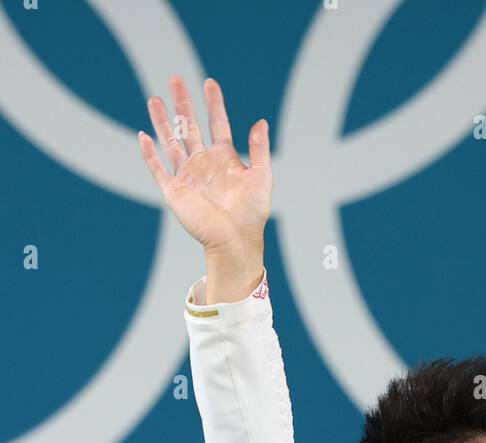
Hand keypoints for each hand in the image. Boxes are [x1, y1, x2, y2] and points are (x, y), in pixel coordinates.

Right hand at [137, 75, 270, 258]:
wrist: (234, 239)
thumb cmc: (251, 212)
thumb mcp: (261, 176)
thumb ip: (259, 149)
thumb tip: (261, 122)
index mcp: (224, 159)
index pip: (217, 124)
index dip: (214, 104)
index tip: (209, 84)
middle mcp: (204, 164)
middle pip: (190, 127)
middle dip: (183, 103)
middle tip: (175, 79)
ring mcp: (188, 176)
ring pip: (171, 141)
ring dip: (163, 121)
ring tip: (154, 99)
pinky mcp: (174, 190)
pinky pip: (158, 168)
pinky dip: (150, 153)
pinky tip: (143, 135)